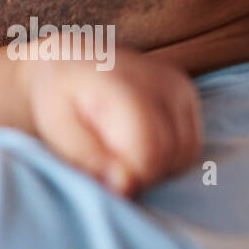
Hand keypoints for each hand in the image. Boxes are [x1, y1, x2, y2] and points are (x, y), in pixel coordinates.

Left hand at [27, 53, 202, 196]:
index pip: (149, 152)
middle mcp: (159, 79)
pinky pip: (191, 146)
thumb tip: (127, 187)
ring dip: (156, 168)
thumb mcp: (57, 131)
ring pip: (184, 155)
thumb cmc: (58, 100)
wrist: (70, 61)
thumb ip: (89, 159)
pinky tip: (140, 146)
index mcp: (122, 84)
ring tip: (121, 153)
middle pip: (168, 157)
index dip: (129, 179)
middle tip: (107, 163)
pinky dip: (169, 157)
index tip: (102, 175)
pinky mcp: (187, 93)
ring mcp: (178, 85)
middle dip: (140, 175)